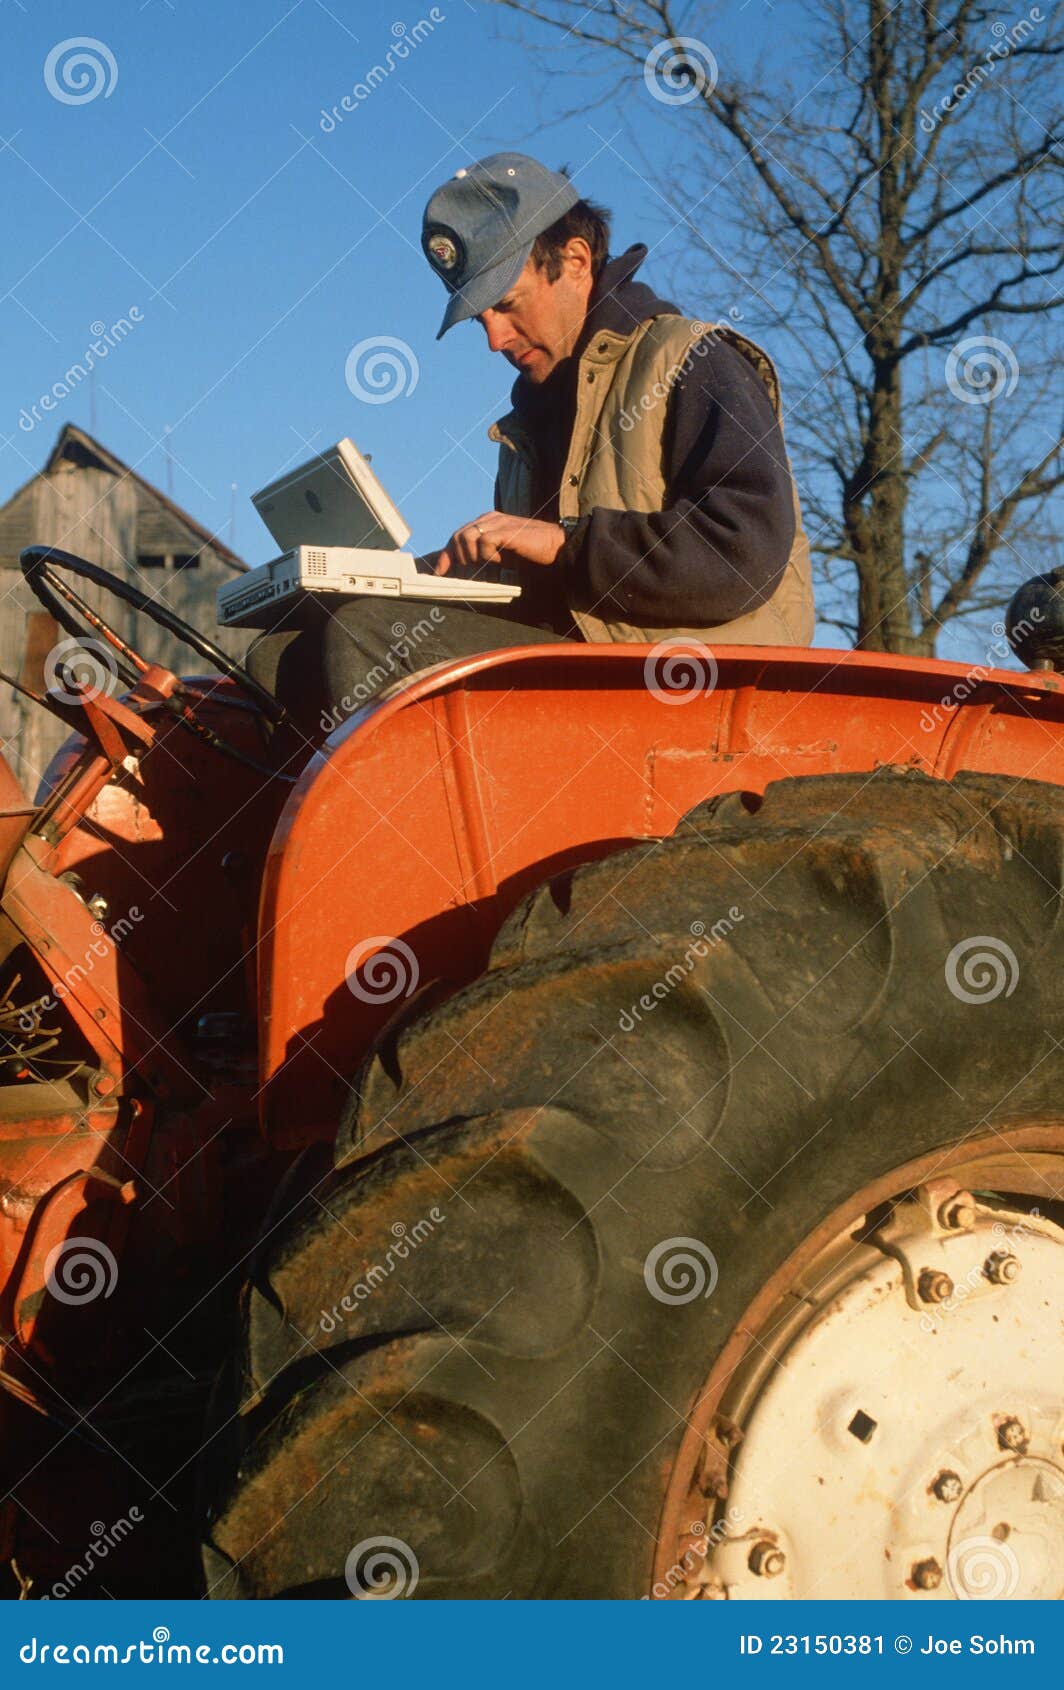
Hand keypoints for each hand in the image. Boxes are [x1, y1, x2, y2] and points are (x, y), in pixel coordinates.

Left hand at [436, 512, 565, 574]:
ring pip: (467, 538)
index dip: (447, 554)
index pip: (458, 535)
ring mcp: (497, 522)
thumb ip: (484, 554)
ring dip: (474, 556)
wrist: (555, 545)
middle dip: (457, 557)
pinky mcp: (505, 530)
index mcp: (487, 522)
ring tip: (492, 562)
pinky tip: (502, 559)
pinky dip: (489, 555)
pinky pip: (484, 542)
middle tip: (468, 569)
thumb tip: (465, 567)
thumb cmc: (530, 552)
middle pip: (457, 536)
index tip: (439, 572)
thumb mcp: (501, 553)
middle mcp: (489, 519)